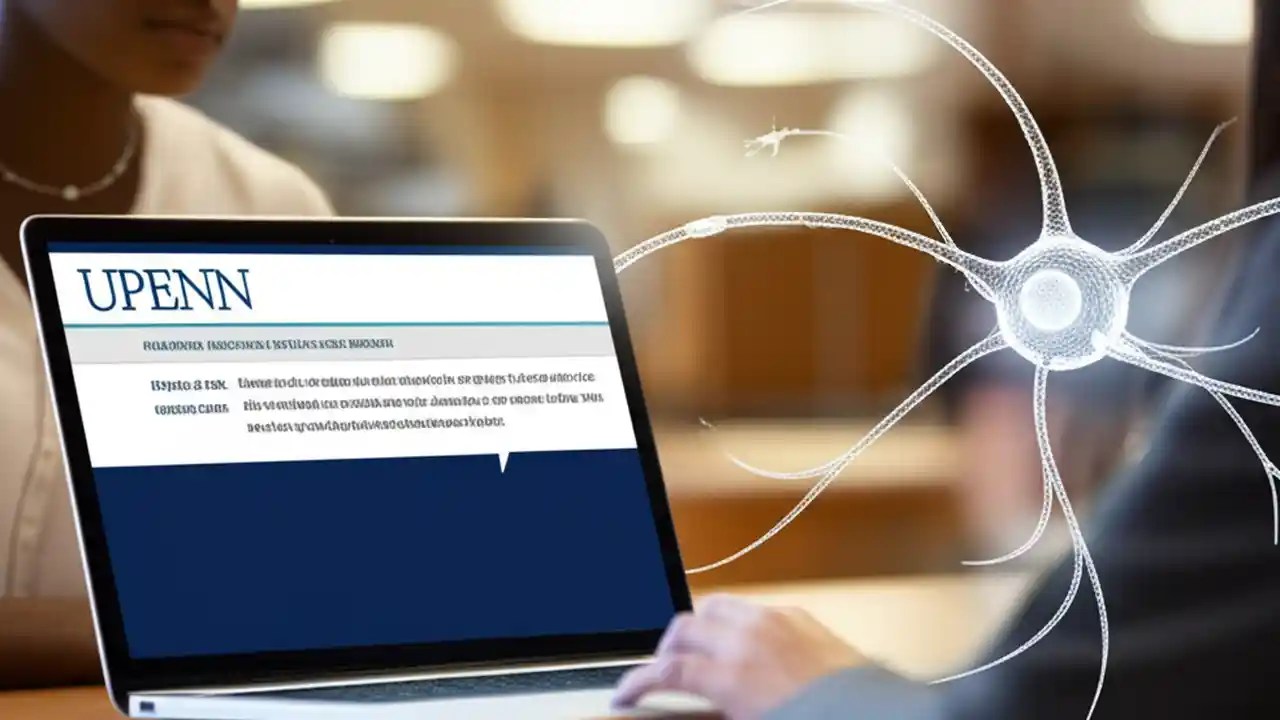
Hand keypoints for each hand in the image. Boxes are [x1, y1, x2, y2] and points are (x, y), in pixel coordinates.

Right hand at [613, 594, 866, 719]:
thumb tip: (698, 711)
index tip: (625, 694)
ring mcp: (774, 621)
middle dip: (664, 650)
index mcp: (733, 676)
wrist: (874, 717)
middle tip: (663, 671)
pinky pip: (753, 608)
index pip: (665, 672)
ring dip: (699, 628)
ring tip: (700, 650)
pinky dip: (738, 623)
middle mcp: (748, 640)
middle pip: (682, 628)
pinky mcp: (798, 616)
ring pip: (714, 606)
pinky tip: (745, 644)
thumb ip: (716, 713)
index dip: (635, 683)